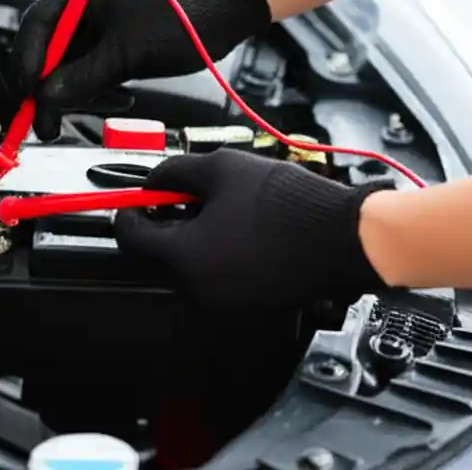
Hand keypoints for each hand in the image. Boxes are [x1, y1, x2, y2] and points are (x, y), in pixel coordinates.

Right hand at [9, 0, 270, 139]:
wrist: (228, 13)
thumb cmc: (184, 21)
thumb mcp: (127, 55)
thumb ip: (82, 79)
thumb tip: (45, 101)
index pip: (37, 25)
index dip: (26, 63)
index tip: (26, 95)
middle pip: (51, 44)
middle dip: (50, 83)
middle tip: (46, 118)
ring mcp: (102, 13)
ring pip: (72, 58)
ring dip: (76, 88)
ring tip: (91, 110)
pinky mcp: (117, 30)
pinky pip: (94, 61)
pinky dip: (97, 83)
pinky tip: (117, 97)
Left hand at [115, 149, 393, 308]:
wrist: (342, 239)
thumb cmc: (283, 203)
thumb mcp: (219, 168)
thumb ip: (175, 171)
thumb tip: (155, 179)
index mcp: (181, 259)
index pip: (130, 236)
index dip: (130, 209)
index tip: (140, 194)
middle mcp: (195, 289)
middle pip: (157, 253)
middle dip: (165, 221)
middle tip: (185, 193)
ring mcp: (221, 302)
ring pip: (187, 264)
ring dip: (192, 235)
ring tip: (222, 205)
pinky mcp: (246, 303)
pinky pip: (214, 275)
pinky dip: (217, 251)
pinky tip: (242, 226)